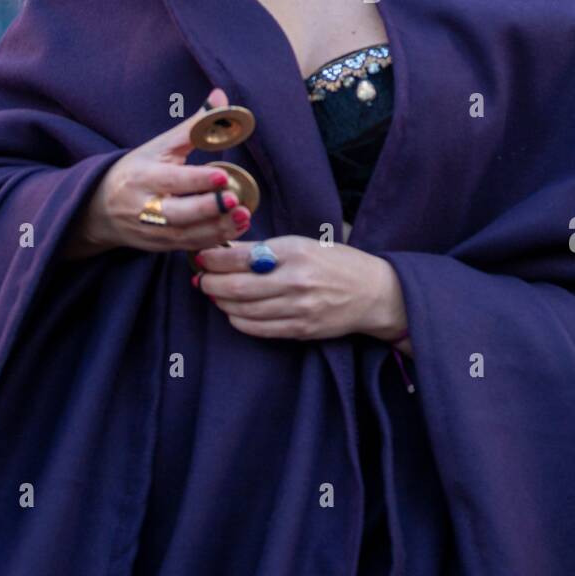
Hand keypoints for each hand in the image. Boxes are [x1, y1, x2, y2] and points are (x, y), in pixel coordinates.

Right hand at [66, 87, 252, 258]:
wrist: (100, 208)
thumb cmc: (139, 169)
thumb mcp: (160, 145)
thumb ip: (194, 125)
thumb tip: (222, 96)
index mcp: (143, 176)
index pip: (171, 179)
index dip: (197, 179)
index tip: (222, 175)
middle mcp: (144, 206)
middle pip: (176, 212)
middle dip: (206, 208)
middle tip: (235, 199)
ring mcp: (152, 230)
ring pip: (185, 234)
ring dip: (217, 228)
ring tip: (244, 216)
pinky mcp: (160, 246)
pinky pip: (189, 246)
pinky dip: (214, 239)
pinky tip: (237, 228)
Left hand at [194, 235, 407, 342]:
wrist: (373, 293)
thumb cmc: (336, 262)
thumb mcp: (303, 244)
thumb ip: (265, 248)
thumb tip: (225, 247)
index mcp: (295, 252)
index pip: (241, 256)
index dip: (214, 258)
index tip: (202, 256)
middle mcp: (295, 281)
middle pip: (236, 287)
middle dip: (211, 282)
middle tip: (201, 277)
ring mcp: (297, 309)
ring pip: (242, 310)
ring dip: (222, 302)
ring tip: (215, 293)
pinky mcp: (300, 331)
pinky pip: (257, 329)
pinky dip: (238, 320)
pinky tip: (234, 311)